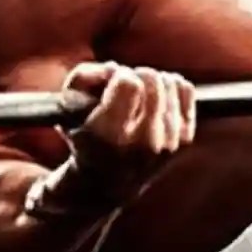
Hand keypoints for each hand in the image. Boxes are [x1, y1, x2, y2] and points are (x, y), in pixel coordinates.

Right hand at [60, 61, 196, 200]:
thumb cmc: (85, 138)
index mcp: (111, 135)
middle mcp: (144, 142)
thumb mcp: (66, 108)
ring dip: (152, 82)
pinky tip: (157, 99)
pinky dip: (171, 86)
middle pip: (152, 80)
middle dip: (136, 76)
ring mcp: (168, 142)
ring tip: (138, 97)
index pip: (129, 83)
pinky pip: (185, 90)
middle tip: (125, 89)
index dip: (119, 75)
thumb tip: (113, 68)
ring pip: (169, 81)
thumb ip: (83, 78)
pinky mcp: (184, 139)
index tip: (111, 85)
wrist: (107, 183)